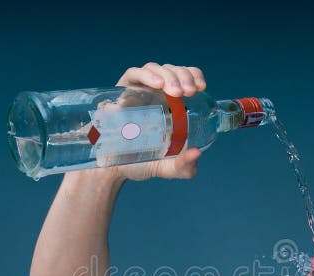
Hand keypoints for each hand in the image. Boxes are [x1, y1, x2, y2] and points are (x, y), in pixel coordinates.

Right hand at [68, 63, 207, 182]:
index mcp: (172, 104)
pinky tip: (157, 84)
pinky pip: (134, 74)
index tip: (201, 88)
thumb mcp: (167, 168)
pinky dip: (146, 75)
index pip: (186, 78)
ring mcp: (138, 90)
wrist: (112, 168)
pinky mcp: (121, 91)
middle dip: (184, 76)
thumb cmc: (140, 163)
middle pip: (173, 70)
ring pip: (156, 68)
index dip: (194, 76)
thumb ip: (184, 166)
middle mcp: (156, 93)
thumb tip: (197, 153)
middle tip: (190, 92)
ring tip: (175, 91)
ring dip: (168, 75)